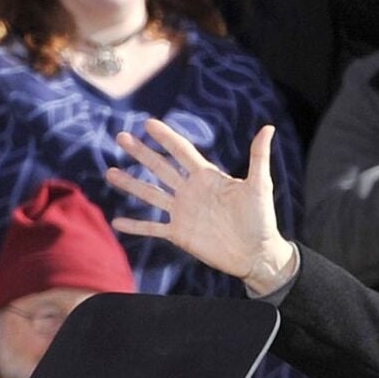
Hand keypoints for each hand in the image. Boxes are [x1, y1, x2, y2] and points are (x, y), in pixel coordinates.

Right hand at [108, 120, 296, 294]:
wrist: (257, 254)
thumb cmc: (263, 219)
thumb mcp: (260, 186)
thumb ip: (258, 157)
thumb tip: (268, 127)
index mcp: (207, 177)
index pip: (182, 152)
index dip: (166, 138)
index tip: (149, 123)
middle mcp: (191, 191)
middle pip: (160, 167)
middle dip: (141, 153)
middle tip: (121, 138)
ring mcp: (183, 212)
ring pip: (151, 194)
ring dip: (131, 184)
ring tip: (110, 172)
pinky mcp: (179, 234)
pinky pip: (152, 228)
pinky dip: (135, 225)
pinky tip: (116, 221)